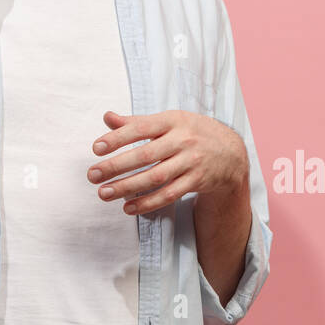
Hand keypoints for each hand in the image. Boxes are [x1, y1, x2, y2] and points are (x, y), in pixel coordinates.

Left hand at [86, 110, 248, 215]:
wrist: (231, 152)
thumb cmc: (192, 132)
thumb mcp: (169, 120)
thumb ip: (137, 122)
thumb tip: (107, 118)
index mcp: (172, 120)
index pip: (140, 128)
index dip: (117, 138)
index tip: (96, 148)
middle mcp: (182, 140)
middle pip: (145, 155)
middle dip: (116, 166)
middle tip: (92, 175)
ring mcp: (191, 162)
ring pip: (155, 178)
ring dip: (127, 187)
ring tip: (104, 193)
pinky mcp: (196, 181)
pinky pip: (168, 195)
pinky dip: (147, 203)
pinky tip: (128, 207)